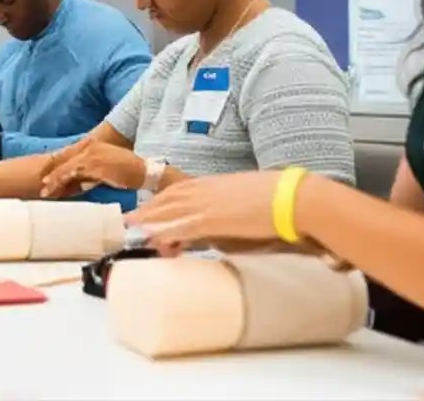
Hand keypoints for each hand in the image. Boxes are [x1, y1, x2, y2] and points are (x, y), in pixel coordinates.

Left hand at [39, 137, 145, 198]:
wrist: (142, 171)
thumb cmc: (127, 171)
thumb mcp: (105, 167)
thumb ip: (91, 172)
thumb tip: (79, 182)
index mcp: (92, 144)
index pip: (68, 153)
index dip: (56, 164)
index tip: (46, 175)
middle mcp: (89, 146)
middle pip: (63, 159)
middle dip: (51, 172)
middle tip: (41, 184)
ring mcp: (90, 154)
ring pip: (65, 168)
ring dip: (54, 180)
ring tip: (45, 191)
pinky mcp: (93, 165)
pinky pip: (72, 174)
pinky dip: (62, 182)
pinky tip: (56, 189)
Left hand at [125, 170, 305, 245]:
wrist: (294, 198)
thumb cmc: (278, 200)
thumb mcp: (244, 201)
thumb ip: (225, 214)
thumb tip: (217, 232)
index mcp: (212, 184)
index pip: (176, 192)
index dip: (159, 204)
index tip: (145, 215)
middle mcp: (204, 190)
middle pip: (165, 200)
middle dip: (147, 213)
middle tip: (129, 226)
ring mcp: (205, 203)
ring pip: (167, 211)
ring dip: (149, 223)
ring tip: (133, 233)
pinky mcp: (210, 219)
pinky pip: (180, 226)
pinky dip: (164, 233)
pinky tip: (154, 240)